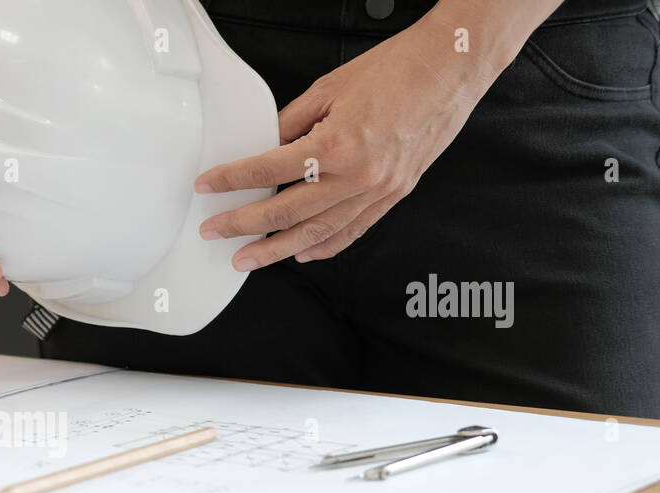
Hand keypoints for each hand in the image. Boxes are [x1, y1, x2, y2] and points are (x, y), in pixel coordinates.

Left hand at [195, 11, 503, 269]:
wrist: (452, 66)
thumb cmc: (398, 69)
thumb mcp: (329, 89)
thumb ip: (291, 124)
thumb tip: (263, 148)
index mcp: (336, 145)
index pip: (267, 169)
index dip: (231, 180)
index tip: (208, 186)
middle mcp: (357, 175)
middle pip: (286, 212)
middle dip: (244, 226)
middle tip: (215, 233)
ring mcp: (378, 189)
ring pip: (317, 233)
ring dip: (277, 250)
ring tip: (248, 259)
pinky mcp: (395, 194)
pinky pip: (353, 231)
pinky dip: (325, 247)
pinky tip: (302, 254)